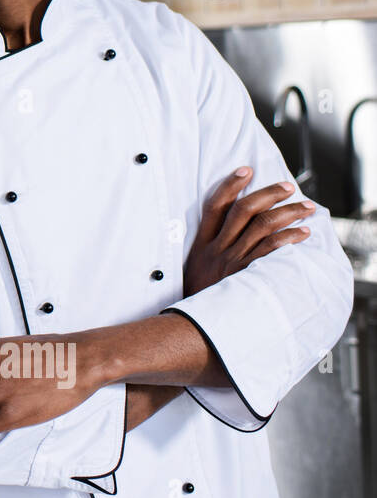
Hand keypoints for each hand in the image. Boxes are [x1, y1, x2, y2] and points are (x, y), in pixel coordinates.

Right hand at [183, 167, 314, 298]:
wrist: (191, 327)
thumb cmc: (197, 300)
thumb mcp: (192, 272)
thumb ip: (207, 253)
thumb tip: (227, 236)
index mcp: (202, 245)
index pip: (215, 206)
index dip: (230, 185)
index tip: (246, 170)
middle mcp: (217, 250)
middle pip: (244, 210)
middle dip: (268, 194)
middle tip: (288, 187)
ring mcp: (232, 262)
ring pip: (262, 227)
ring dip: (288, 213)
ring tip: (306, 207)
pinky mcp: (246, 275)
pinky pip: (270, 250)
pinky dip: (289, 238)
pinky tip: (302, 233)